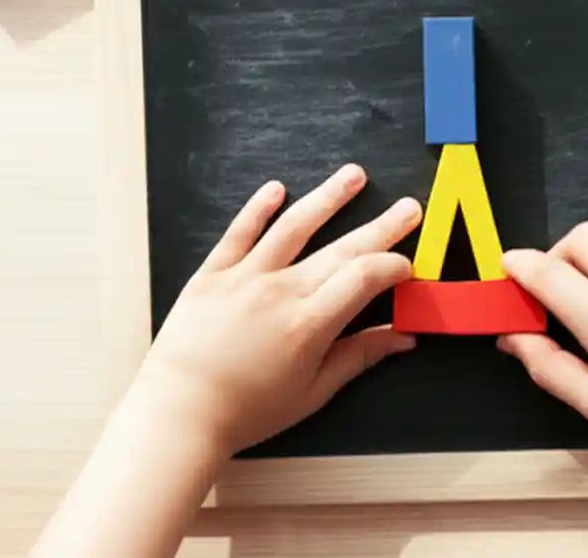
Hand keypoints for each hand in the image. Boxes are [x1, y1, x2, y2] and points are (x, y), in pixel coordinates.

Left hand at [136, 164, 421, 453]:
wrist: (178, 412)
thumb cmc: (246, 412)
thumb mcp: (312, 393)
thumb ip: (359, 357)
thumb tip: (402, 338)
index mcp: (309, 324)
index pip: (364, 278)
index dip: (392, 267)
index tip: (406, 266)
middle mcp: (280, 291)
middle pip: (342, 249)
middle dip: (382, 227)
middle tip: (409, 207)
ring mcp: (245, 277)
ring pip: (294, 226)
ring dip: (328, 198)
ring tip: (355, 175)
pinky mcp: (212, 274)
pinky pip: (240, 232)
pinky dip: (258, 208)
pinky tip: (277, 188)